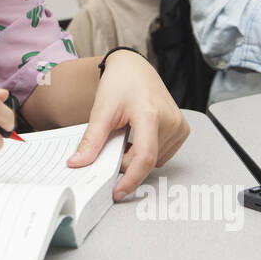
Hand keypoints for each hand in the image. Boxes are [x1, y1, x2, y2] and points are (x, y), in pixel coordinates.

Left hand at [68, 50, 189, 201]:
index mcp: (150, 114)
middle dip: (125, 160)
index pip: (144, 157)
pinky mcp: (183, 129)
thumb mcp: (102, 110)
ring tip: (128, 132)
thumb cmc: (120, 83)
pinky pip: (162, 153)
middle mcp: (170, 121)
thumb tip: (78, 163)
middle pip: (145, 160)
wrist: (134, 67)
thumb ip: (92, 140)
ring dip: (136, 156)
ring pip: (154, 160)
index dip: (130, 179)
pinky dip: (147, 150)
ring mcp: (179, 125)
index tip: (116, 192)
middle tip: (114, 141)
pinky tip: (140, 134)